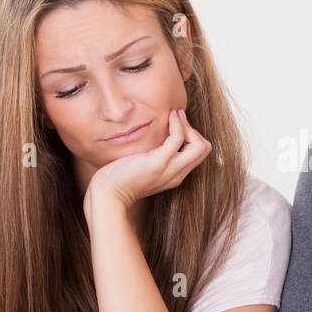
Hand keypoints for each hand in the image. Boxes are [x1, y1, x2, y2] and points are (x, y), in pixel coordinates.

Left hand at [83, 108, 211, 222]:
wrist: (107, 195)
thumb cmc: (118, 179)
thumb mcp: (141, 166)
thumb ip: (152, 155)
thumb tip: (154, 136)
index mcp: (174, 175)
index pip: (198, 154)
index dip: (192, 136)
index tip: (177, 124)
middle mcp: (176, 174)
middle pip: (205, 149)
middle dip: (194, 130)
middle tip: (177, 120)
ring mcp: (169, 170)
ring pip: (200, 146)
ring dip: (188, 126)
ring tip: (173, 117)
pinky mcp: (158, 163)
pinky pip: (178, 138)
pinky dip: (176, 123)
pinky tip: (167, 117)